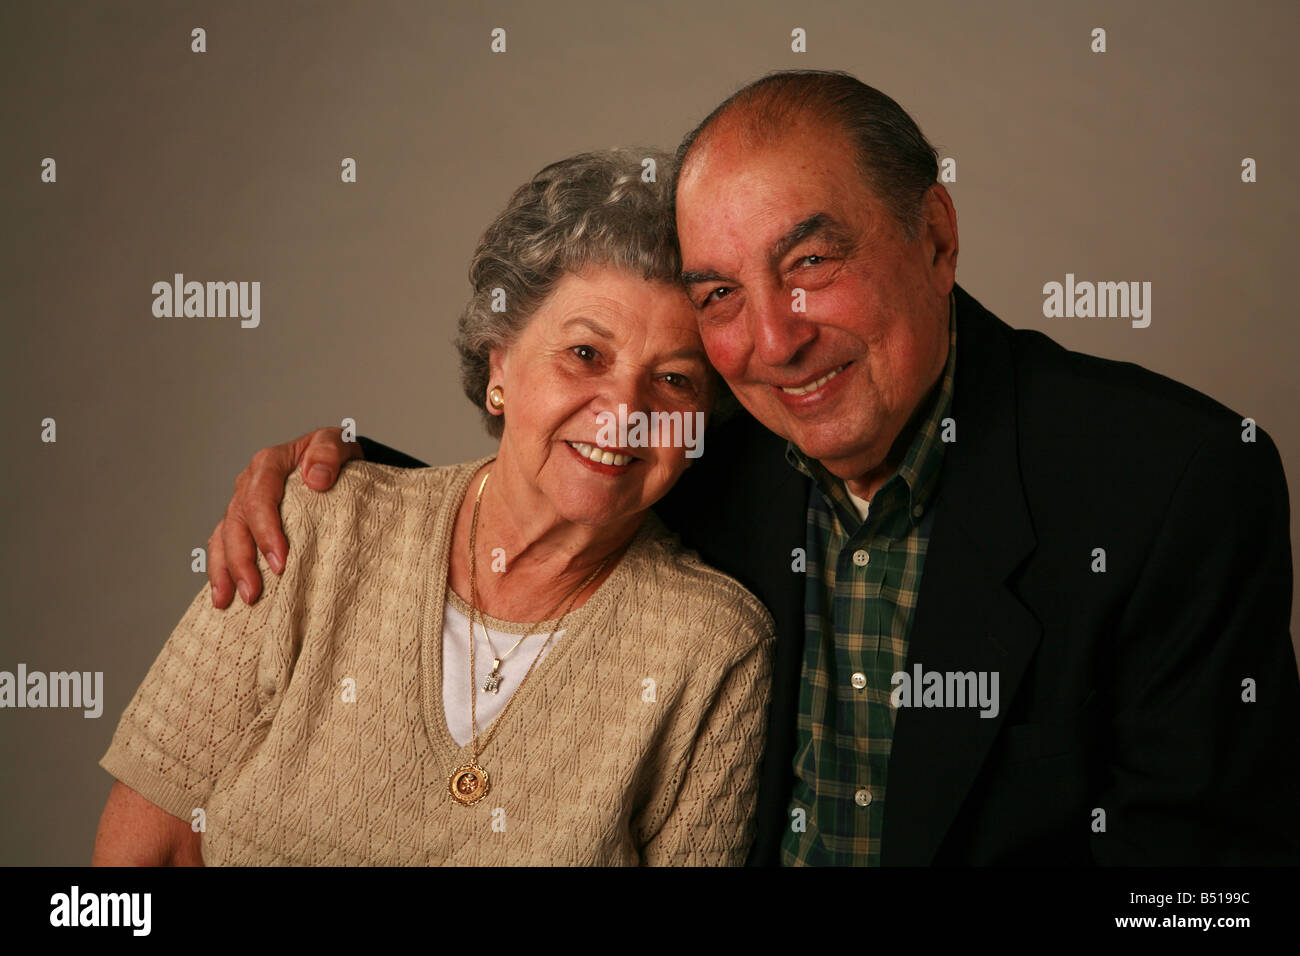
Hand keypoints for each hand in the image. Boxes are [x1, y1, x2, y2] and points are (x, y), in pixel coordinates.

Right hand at [207, 427, 361, 606]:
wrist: (333, 463)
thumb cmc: (335, 456)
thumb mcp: (339, 443)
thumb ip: (329, 453)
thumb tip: (317, 478)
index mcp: (269, 464)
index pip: (260, 499)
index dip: (266, 532)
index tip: (281, 562)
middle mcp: (249, 483)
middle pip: (236, 523)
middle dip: (242, 560)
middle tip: (253, 593)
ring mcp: (242, 504)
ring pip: (223, 537)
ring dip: (225, 571)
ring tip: (229, 601)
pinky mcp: (243, 523)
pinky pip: (223, 546)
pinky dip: (220, 571)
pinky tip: (222, 597)